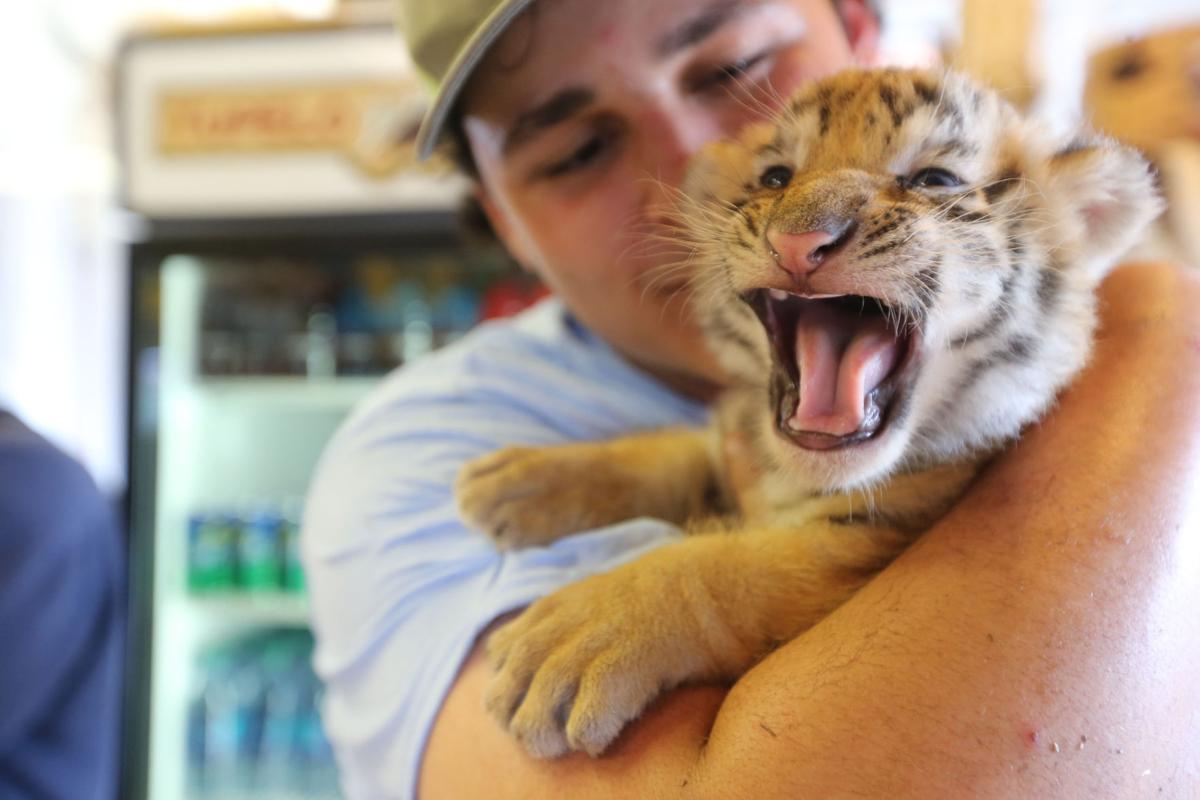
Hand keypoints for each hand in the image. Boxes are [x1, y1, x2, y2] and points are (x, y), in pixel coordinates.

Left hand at [483, 555, 720, 757]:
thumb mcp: (598, 595)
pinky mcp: (618, 672)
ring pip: (532, 719)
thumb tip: (545, 658)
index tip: (536, 695)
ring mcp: (585, 651)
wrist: (712, 586)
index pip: (499, 655)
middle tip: (545, 733)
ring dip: (545, 740)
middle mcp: (557, 631)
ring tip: (569, 742)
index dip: (510, 684)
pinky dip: (588, 739)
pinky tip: (606, 735)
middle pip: (502, 695)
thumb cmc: (663, 600)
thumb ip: (563, 620)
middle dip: (516, 722)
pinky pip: (582, 727)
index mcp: (550, 610)